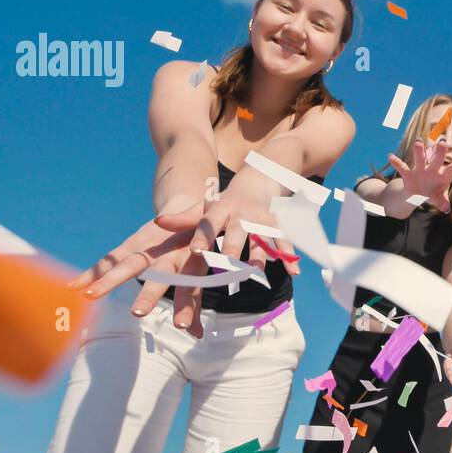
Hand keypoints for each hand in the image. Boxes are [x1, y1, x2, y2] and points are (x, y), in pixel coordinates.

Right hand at [67, 204, 208, 336]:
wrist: (187, 207)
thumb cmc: (194, 248)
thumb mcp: (201, 273)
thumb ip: (194, 304)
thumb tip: (198, 336)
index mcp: (192, 264)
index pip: (191, 288)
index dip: (187, 307)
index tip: (182, 326)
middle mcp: (171, 254)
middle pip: (160, 275)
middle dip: (150, 294)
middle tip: (138, 313)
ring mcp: (150, 246)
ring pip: (129, 263)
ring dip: (110, 279)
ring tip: (90, 295)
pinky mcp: (133, 243)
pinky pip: (110, 259)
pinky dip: (93, 272)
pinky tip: (73, 286)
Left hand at [153, 195, 299, 335]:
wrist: (260, 181)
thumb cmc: (225, 204)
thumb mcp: (204, 208)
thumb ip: (184, 219)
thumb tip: (157, 222)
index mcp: (220, 210)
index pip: (209, 224)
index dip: (202, 237)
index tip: (196, 251)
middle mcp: (241, 215)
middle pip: (237, 232)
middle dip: (234, 247)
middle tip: (229, 262)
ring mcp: (262, 220)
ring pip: (262, 238)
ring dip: (262, 254)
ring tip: (258, 270)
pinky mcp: (279, 226)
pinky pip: (285, 242)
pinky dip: (289, 257)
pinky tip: (294, 271)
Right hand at [389, 140, 451, 212]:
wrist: (417, 195)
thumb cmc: (433, 194)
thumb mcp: (438, 199)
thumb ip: (442, 202)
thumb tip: (446, 209)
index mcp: (443, 176)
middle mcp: (432, 170)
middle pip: (437, 159)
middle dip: (440, 152)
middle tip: (443, 143)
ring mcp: (420, 170)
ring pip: (420, 158)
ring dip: (419, 151)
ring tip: (418, 142)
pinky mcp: (409, 174)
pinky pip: (402, 167)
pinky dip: (396, 162)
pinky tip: (390, 157)